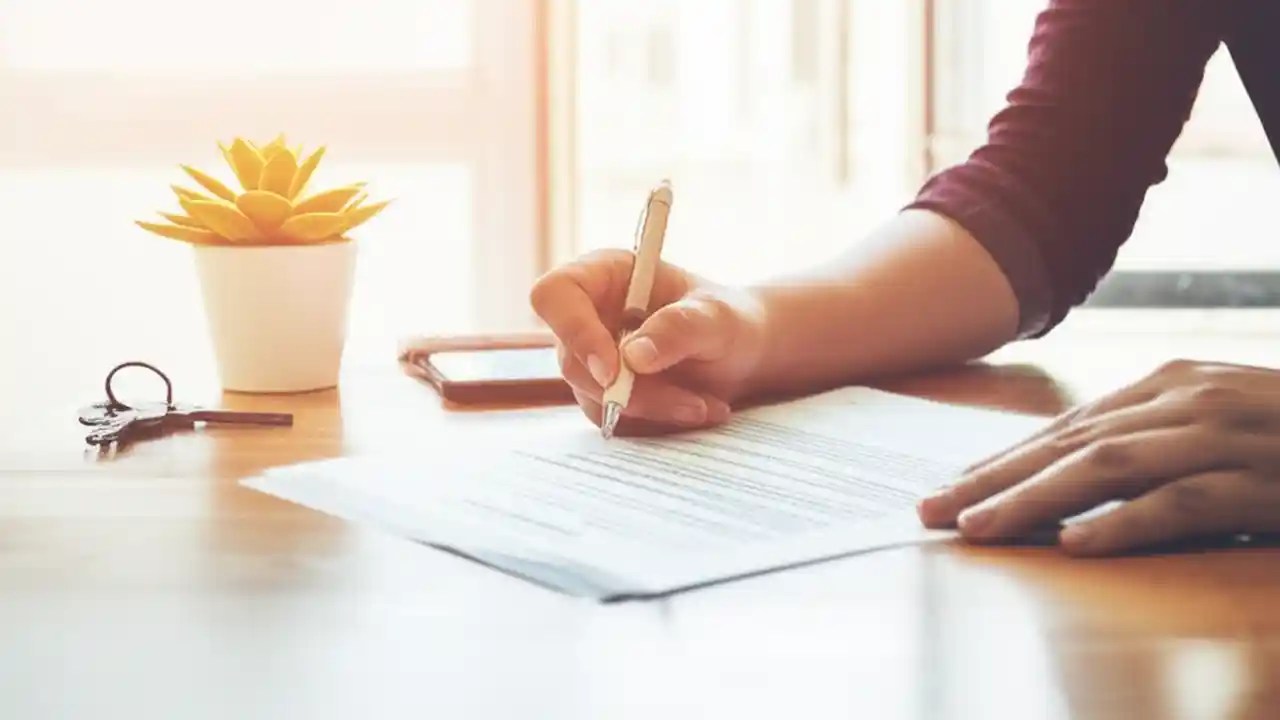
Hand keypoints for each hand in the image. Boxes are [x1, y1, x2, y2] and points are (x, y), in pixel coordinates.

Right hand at [529, 249, 765, 433]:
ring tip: (706, 404)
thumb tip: (633, 357)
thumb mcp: (717, 318)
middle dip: (632, 389)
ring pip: (594, 396)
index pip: (555, 295)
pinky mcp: (603, 392)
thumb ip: (679, 328)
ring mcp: (591, 356)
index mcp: (605, 274)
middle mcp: (589, 314)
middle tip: (691, 402)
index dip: (574, 331)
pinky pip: (611, 418)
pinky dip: (654, 420)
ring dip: (652, 408)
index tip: (613, 370)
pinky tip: (695, 408)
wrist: (742, 353)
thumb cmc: (728, 319)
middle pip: (573, 360)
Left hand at [918, 359, 1279, 554]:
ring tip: (978, 528)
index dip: (1003, 461)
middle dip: (994, 480)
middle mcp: (1187, 401)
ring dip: (1034, 500)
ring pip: (1108, 467)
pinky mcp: (1260, 483)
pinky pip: (1183, 504)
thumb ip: (1149, 440)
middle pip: (1071, 444)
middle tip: (931, 511)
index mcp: (1170, 384)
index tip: (949, 490)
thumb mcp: (1213, 423)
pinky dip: (1126, 525)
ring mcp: (1224, 437)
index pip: (1067, 428)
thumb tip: (1070, 478)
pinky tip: (1075, 546)